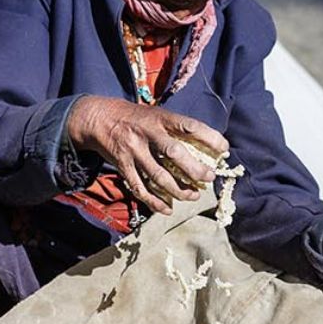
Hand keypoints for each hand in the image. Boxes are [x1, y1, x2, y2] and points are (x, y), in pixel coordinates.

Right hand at [66, 97, 229, 214]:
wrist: (98, 117)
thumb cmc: (136, 118)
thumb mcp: (156, 114)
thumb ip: (176, 128)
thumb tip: (207, 147)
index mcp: (160, 118)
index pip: (189, 126)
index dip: (209, 137)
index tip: (224, 148)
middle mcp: (147, 133)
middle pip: (174, 154)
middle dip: (195, 170)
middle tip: (208, 178)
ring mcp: (133, 150)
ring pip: (158, 176)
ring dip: (178, 190)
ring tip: (193, 196)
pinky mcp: (122, 165)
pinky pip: (140, 188)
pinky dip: (154, 202)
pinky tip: (167, 209)